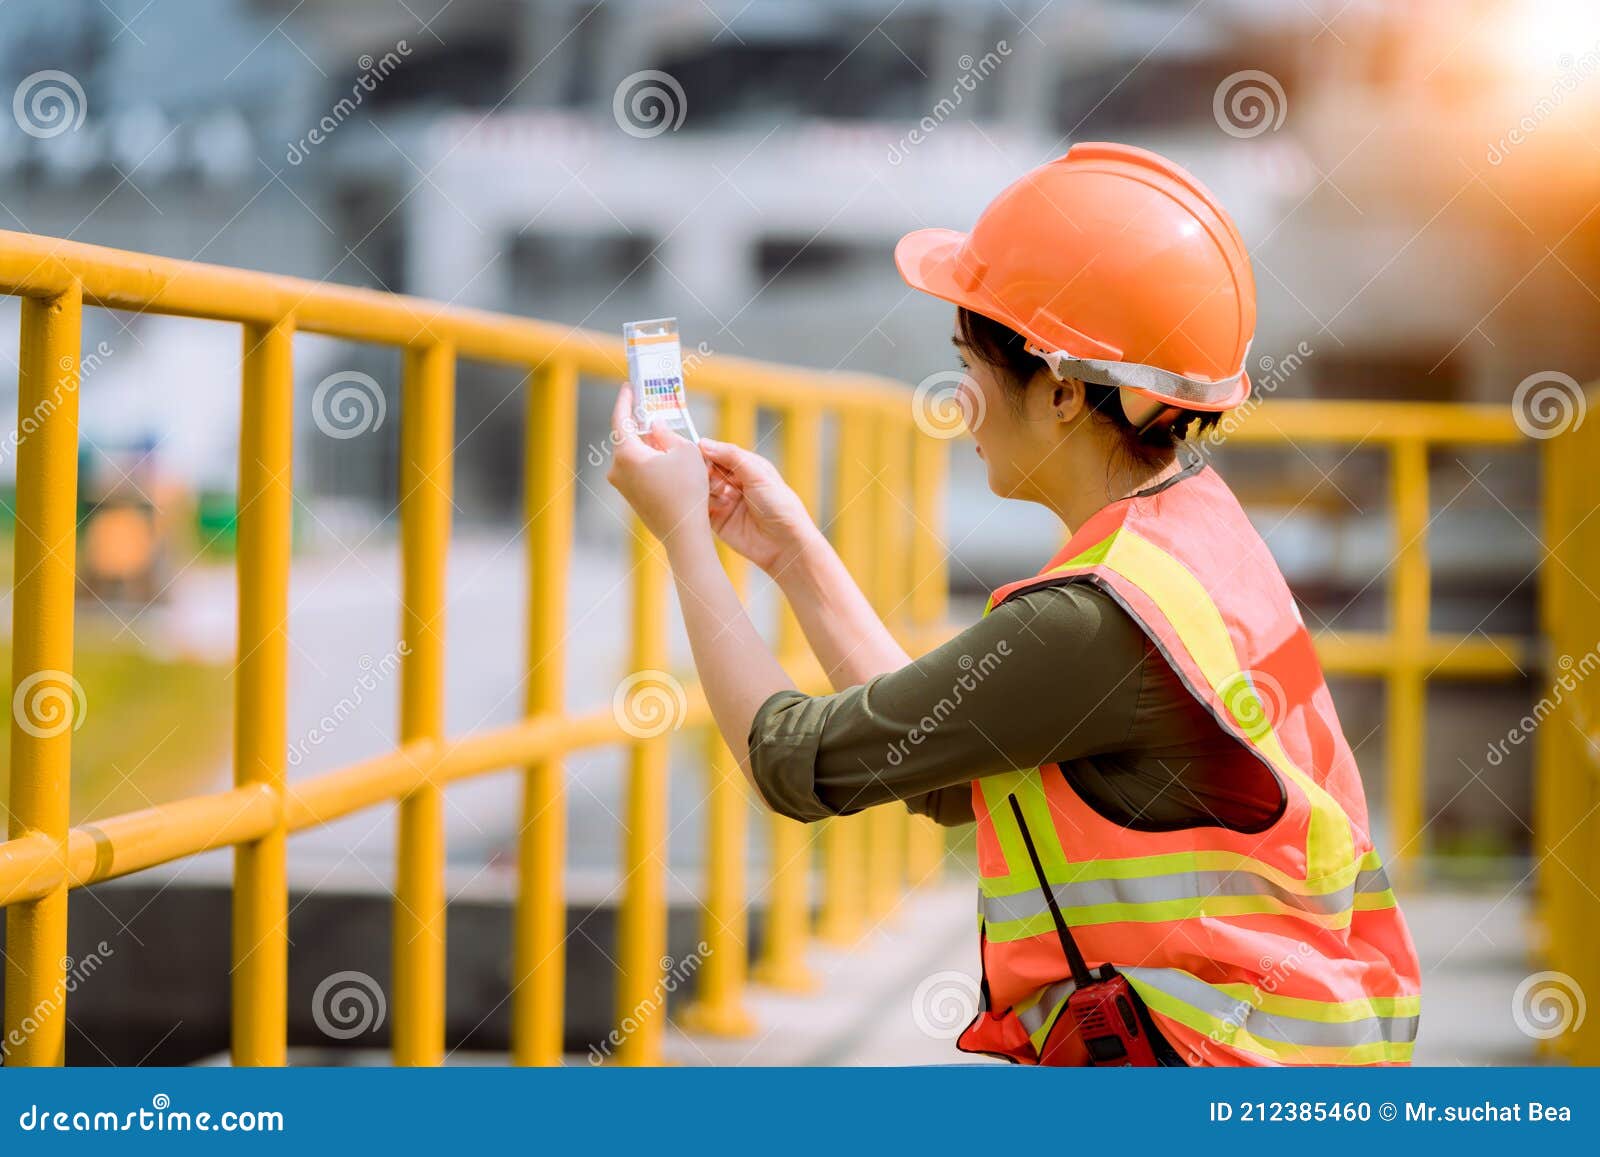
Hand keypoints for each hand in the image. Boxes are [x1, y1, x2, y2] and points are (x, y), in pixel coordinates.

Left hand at [605, 385, 710, 545]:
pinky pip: (639, 472)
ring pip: (635, 456)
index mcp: (626, 454)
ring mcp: (622, 486)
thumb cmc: (687, 490)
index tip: (628, 388)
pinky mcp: (632, 498)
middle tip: (657, 412)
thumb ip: (667, 432)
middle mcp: (617, 470)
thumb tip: (656, 426)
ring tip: (671, 440)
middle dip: (645, 427)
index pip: (621, 419)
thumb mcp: (685, 451)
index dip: (625, 400)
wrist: (684, 533)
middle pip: (630, 439)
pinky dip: (651, 463)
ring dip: (650, 446)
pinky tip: (670, 463)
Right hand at [701, 436, 821, 575]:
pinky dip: (704, 505)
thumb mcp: (759, 474)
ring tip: (727, 498)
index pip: (718, 453)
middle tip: (716, 479)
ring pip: (701, 488)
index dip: (707, 453)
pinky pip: (700, 507)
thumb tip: (704, 443)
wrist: (785, 543)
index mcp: (746, 467)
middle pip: (706, 469)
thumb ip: (732, 456)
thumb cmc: (780, 506)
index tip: (700, 455)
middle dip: (707, 472)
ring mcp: (724, 501)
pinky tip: (721, 507)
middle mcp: (733, 482)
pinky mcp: (717, 520)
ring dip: (710, 489)